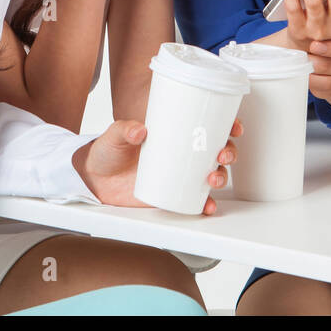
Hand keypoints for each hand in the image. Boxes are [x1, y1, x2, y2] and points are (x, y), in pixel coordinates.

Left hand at [72, 118, 243, 215]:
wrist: (95, 179)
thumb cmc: (108, 151)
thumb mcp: (114, 136)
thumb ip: (124, 130)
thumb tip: (139, 130)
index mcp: (174, 132)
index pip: (207, 124)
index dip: (227, 124)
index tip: (234, 126)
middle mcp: (182, 153)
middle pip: (217, 151)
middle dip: (229, 152)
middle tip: (223, 155)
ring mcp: (180, 175)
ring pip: (212, 175)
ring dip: (222, 177)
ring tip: (213, 179)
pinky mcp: (173, 195)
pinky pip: (196, 200)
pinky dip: (205, 204)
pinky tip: (207, 206)